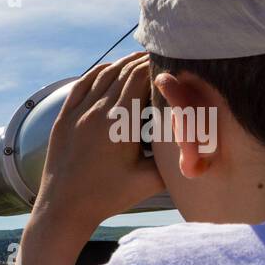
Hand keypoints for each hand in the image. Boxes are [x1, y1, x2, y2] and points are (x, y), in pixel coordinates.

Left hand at [29, 51, 165, 236]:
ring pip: (101, 76)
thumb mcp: (149, 180)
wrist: (64, 208)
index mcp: (120, 122)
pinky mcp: (62, 120)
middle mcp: (96, 112)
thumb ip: (174, 160)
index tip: (170, 64)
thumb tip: (202, 149)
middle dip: (142, 62)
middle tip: (159, 56)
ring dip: (121, 64)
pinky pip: (80, 86)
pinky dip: (96, 73)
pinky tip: (107, 69)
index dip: (156, 66)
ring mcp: (76, 114)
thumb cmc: (108, 197)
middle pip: (122, 73)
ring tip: (137, 59)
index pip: (140, 78)